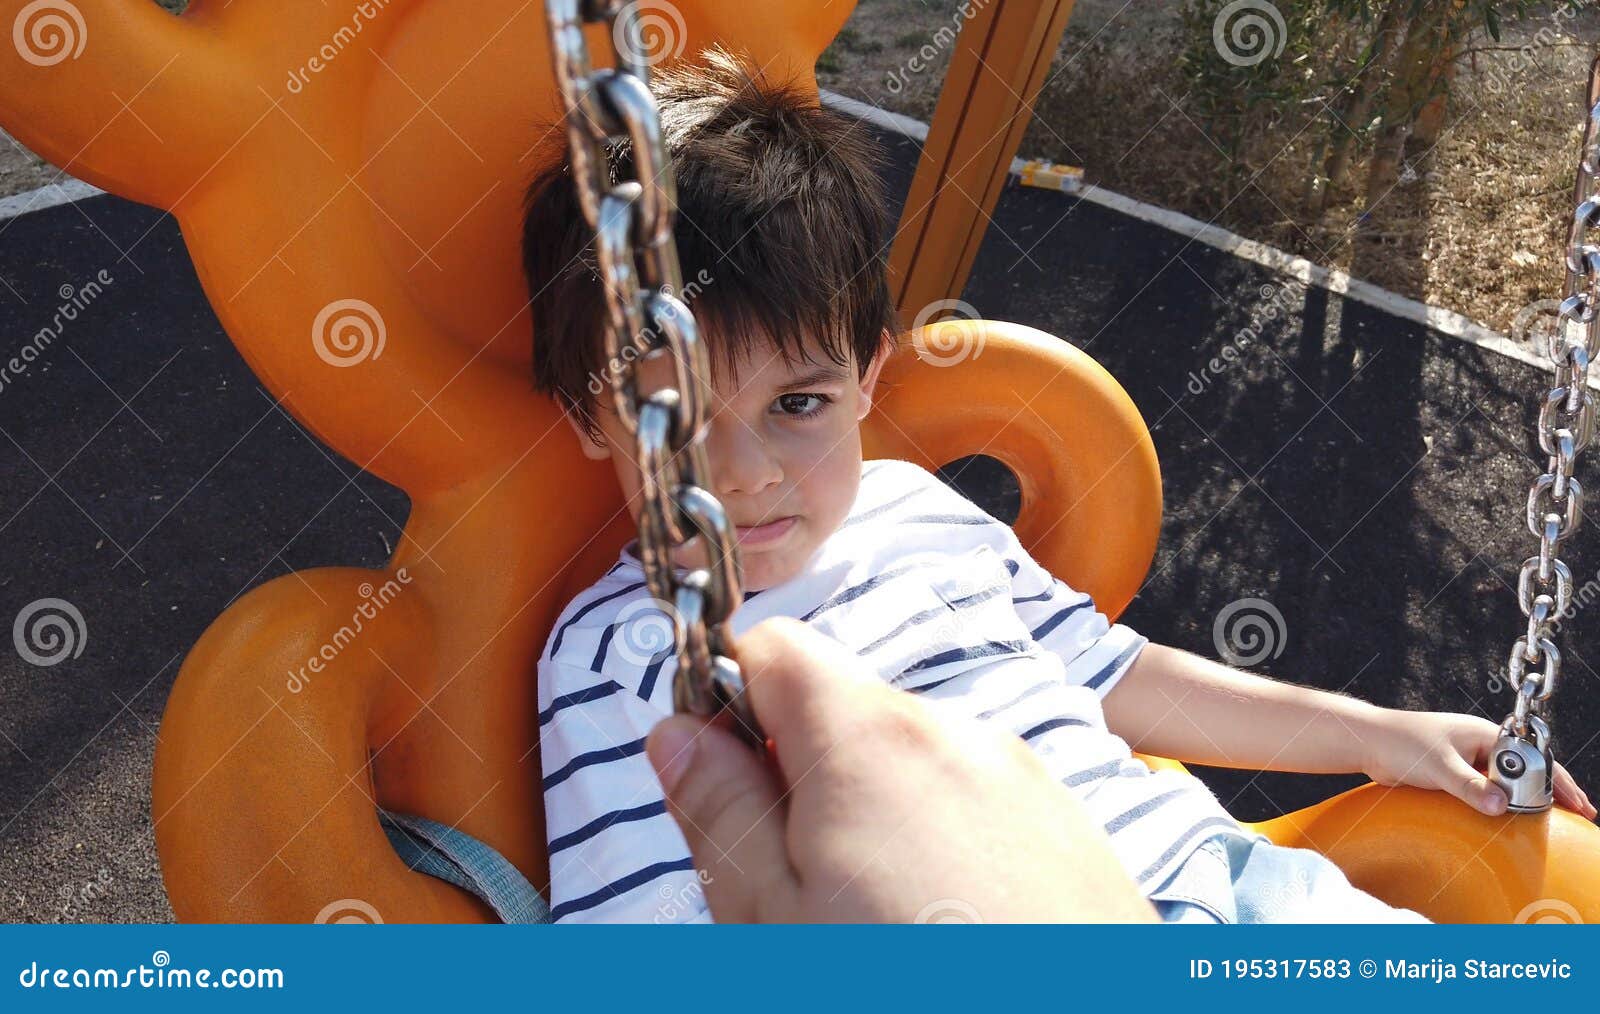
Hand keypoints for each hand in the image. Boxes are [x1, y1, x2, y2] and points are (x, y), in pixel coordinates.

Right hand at [644, 617, 1156, 922]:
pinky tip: (949, 931)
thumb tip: (679, 736)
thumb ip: (721, 812)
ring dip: (876, 820)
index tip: (716, 773)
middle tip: (794, 889)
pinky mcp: (1070, 828)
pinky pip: (978, 808)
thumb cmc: (912, 996)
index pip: (770, 648)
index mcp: (869, 739)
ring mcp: (1024, 779)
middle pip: (842, 716)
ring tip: (882, 927)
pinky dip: (947, 849)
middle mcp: (955, 735)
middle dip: (802, 781)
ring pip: (911, 768)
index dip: (724, 701)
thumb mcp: (775, 922)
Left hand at [1361, 709, 1596, 819]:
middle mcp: (1481, 745)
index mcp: (1485, 734)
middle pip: (1525, 771)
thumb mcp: (1440, 767)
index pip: (1533, 759)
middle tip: (1578, 816)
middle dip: (1551, 792)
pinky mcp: (1453, 772)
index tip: (1578, 804)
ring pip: (1506, 782)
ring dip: (1526, 799)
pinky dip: (1501, 802)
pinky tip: (1510, 819)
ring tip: (1551, 821)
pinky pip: (1485, 789)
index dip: (1558, 781)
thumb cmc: (1402, 743)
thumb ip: (1470, 787)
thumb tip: (1502, 807)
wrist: (1367, 742)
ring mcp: (1468, 759)